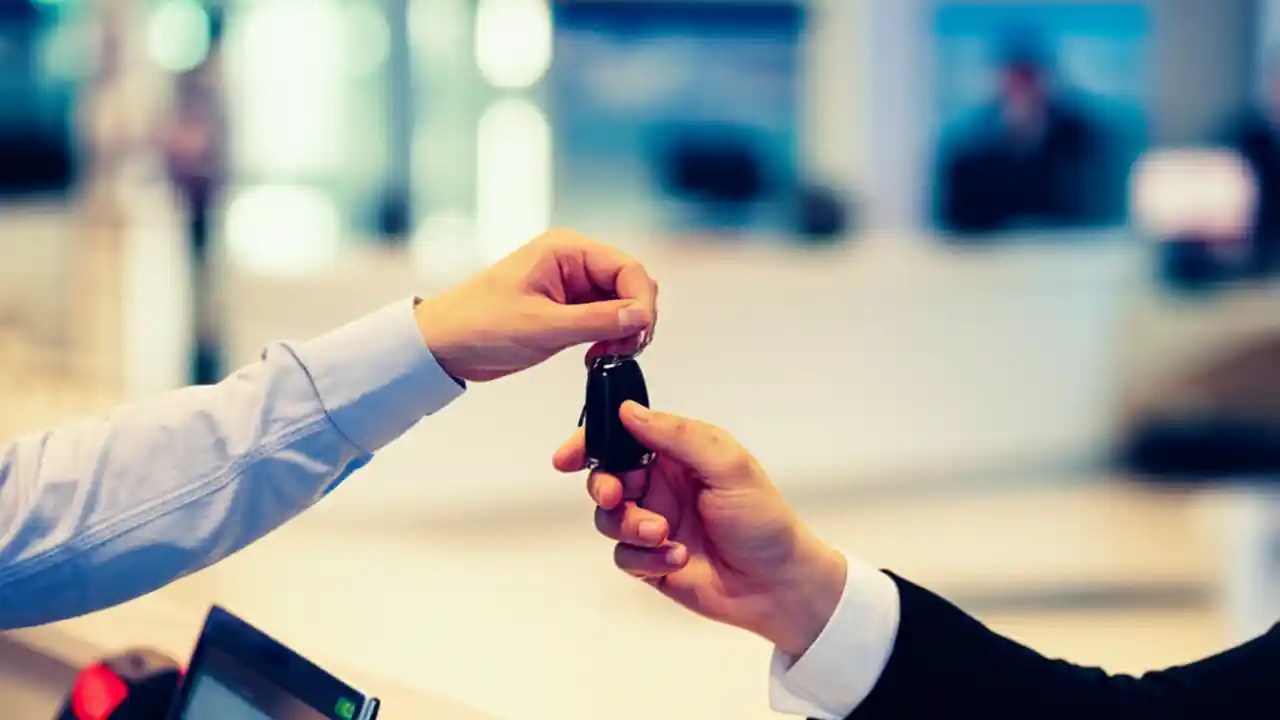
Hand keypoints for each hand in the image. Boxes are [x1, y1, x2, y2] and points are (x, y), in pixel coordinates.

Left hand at [415, 229, 656, 381]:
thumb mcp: (542, 326)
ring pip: (623, 305)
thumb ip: (597, 320)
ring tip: (607, 355)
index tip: (640, 333)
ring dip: (624, 332)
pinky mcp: (569, 309)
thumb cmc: (479, 324)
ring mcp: (573, 286)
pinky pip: (607, 320)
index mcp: (567, 250)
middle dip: (636, 318)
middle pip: (631, 285)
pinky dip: (611, 339)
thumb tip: (641, 316)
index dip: (642, 301)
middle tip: (623, 350)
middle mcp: (574, 262)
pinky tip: (597, 355)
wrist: (445, 344)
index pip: (628, 268)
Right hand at [553, 403, 847, 658]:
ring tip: (663, 535)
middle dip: (603, 486)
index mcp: (677, 454)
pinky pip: (624, 556)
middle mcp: (661, 486)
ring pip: (609, 519)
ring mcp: (654, 524)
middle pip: (606, 477)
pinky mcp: (651, 562)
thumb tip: (630, 411)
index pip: (623, 436)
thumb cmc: (763, 519)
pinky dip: (646, 558)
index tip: (569, 456)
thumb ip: (678, 435)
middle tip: (615, 497)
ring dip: (630, 526)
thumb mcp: (728, 465)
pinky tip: (677, 559)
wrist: (779, 586)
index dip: (591, 441)